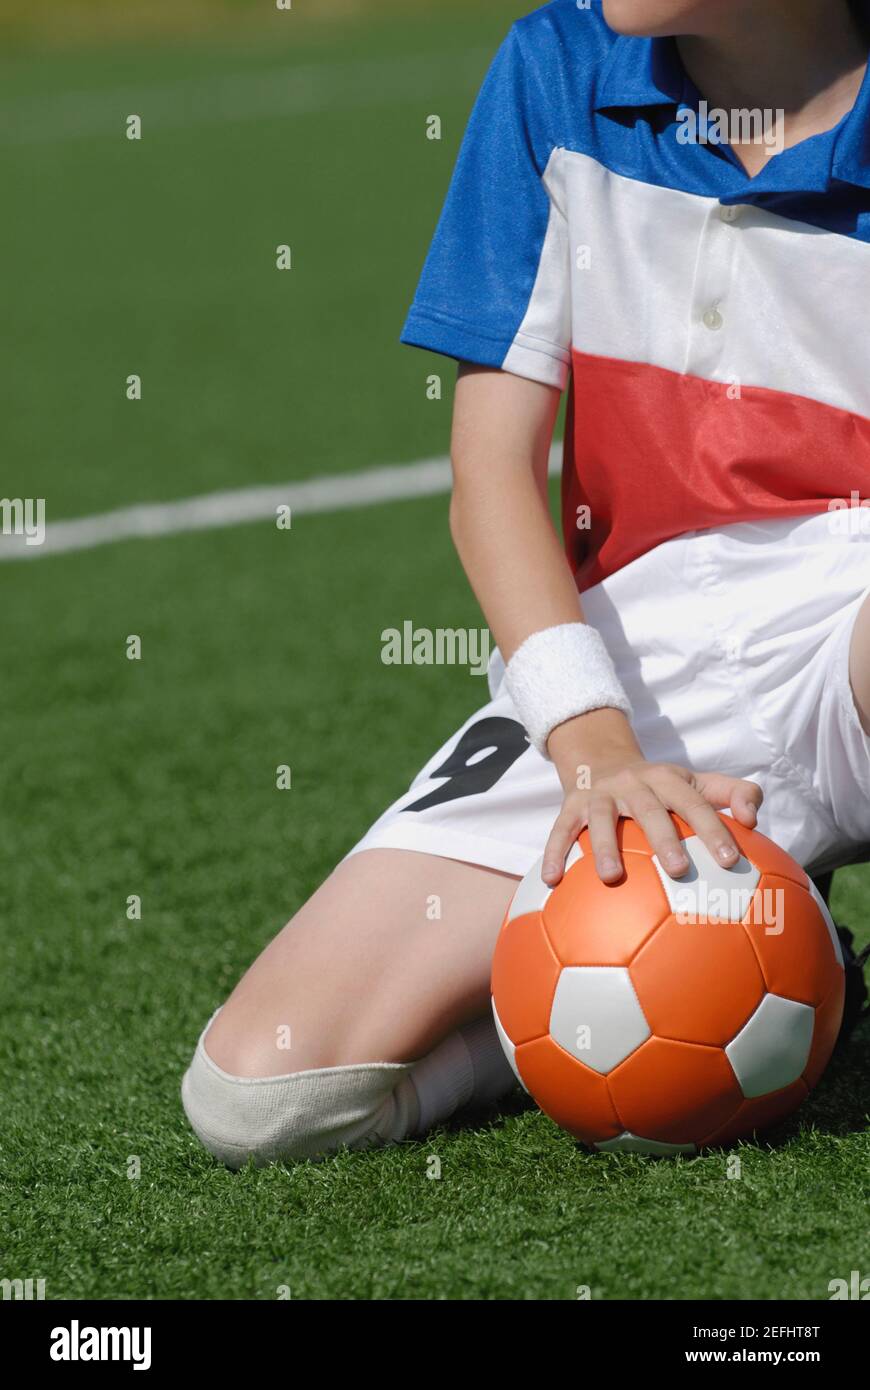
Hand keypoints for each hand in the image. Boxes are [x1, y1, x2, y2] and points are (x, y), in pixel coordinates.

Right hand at [543, 710, 762, 885]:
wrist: (602, 757)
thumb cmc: (662, 786)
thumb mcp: (698, 782)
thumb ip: (735, 794)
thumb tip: (753, 821)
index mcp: (668, 780)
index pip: (695, 803)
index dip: (713, 830)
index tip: (731, 861)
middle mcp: (634, 784)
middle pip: (649, 809)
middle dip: (664, 838)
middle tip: (679, 871)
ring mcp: (600, 794)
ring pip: (601, 819)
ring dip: (605, 846)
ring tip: (610, 878)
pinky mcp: (571, 805)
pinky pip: (560, 829)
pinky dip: (554, 852)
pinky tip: (552, 881)